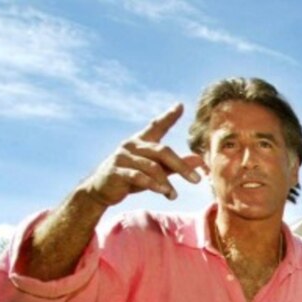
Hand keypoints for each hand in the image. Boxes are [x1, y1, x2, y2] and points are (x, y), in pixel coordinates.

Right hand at [80, 104, 203, 206]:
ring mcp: (122, 157)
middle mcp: (132, 145)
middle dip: (181, 166)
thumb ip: (176, 165)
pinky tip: (163, 192)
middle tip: (197, 180)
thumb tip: (199, 159)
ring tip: (174, 196)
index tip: (180, 105)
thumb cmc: (132, 178)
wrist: (102, 190)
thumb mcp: (156, 171)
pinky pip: (138, 176)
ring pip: (152, 166)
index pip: (157, 125)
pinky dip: (152, 184)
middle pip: (162, 151)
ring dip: (166, 182)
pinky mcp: (116, 171)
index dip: (168, 116)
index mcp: (142, 141)